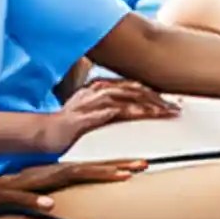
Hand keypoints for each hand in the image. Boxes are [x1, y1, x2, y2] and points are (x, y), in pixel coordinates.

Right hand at [42, 83, 179, 152]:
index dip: (154, 92)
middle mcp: (97, 91)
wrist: (42, 133)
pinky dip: (132, 115)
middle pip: (134, 89)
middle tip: (176, 109)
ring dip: (150, 106)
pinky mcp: (86, 118)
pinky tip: (145, 117)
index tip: (172, 102)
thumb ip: (108, 107)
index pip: (132, 85)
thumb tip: (128, 108)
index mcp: (99, 88)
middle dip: (158, 98)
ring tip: (167, 114)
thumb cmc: (67, 125)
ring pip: (127, 99)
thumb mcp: (90, 110)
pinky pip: (114, 115)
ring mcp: (91, 103)